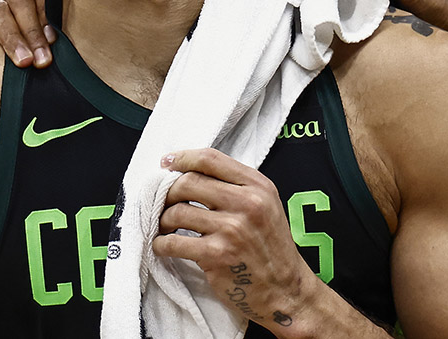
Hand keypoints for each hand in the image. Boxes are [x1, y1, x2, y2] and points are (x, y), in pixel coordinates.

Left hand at [153, 149, 318, 333]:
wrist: (285, 290)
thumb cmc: (270, 247)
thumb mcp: (265, 205)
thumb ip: (235, 186)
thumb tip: (188, 173)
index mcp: (258, 186)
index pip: (210, 159)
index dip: (182, 158)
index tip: (166, 163)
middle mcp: (247, 203)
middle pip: (189, 182)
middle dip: (169, 191)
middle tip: (162, 201)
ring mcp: (232, 229)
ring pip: (178, 211)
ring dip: (163, 219)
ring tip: (165, 226)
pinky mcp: (217, 255)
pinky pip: (174, 242)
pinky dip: (161, 244)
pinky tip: (163, 246)